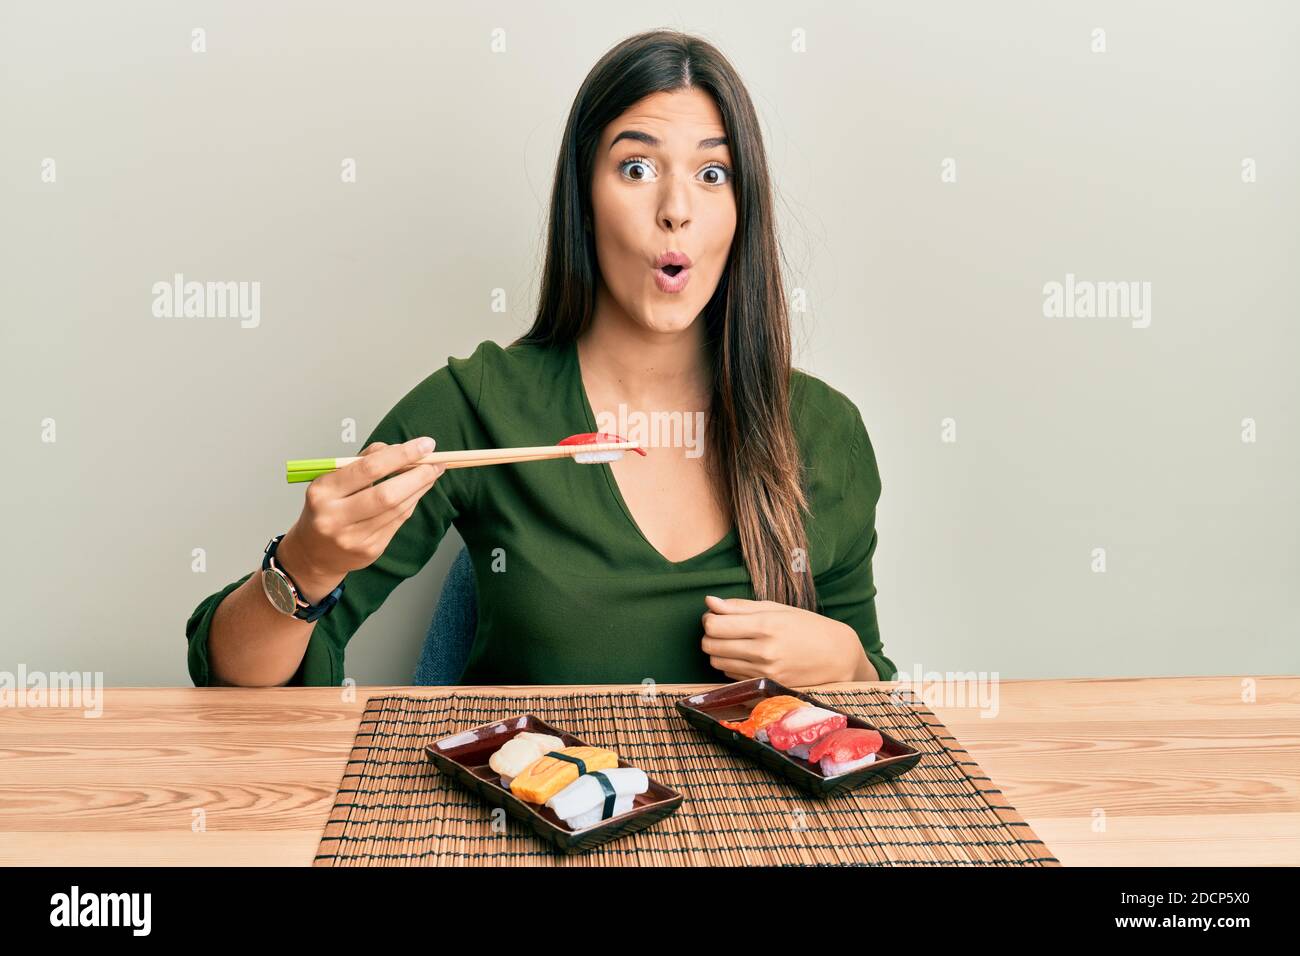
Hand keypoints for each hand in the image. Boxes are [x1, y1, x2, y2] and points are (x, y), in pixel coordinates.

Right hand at [281, 437, 444, 597]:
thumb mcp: (332, 479)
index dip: (401, 455)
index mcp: (323, 491)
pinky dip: (411, 502)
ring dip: (420, 488)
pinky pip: (398, 521)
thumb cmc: (327, 507)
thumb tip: (403, 450)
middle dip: (418, 476)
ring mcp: (353, 538)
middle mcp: (335, 517)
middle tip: (436, 461)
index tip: (425, 445)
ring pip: (398, 509)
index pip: (369, 469)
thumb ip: (365, 461)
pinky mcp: (369, 551)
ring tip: (432, 472)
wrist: (313, 554)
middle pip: (387, 494)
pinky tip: (417, 491)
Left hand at [699, 595, 872, 684]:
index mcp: (766, 626)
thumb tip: (709, 601)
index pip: (714, 625)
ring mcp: (764, 672)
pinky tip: (745, 655)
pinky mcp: (766, 686)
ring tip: (734, 641)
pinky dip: (731, 665)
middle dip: (710, 635)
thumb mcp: (777, 609)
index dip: (709, 618)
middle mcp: (763, 652)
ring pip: (717, 662)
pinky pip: (731, 676)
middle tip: (723, 628)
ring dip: (718, 651)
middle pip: (710, 645)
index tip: (717, 615)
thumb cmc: (808, 627)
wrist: (838, 657)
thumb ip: (740, 607)